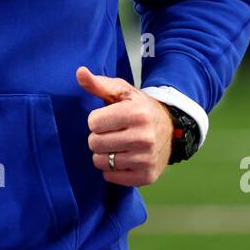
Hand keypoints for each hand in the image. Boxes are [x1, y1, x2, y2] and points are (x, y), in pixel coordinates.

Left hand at [76, 66, 172, 185]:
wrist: (170, 128)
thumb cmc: (139, 108)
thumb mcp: (122, 91)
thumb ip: (98, 84)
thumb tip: (79, 72)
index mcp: (137, 113)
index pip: (93, 122)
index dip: (96, 120)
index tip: (108, 119)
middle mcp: (144, 137)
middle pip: (95, 143)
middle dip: (98, 137)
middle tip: (112, 133)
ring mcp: (146, 159)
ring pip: (100, 162)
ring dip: (104, 154)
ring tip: (117, 146)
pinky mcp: (146, 176)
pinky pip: (110, 177)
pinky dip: (112, 169)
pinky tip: (123, 158)